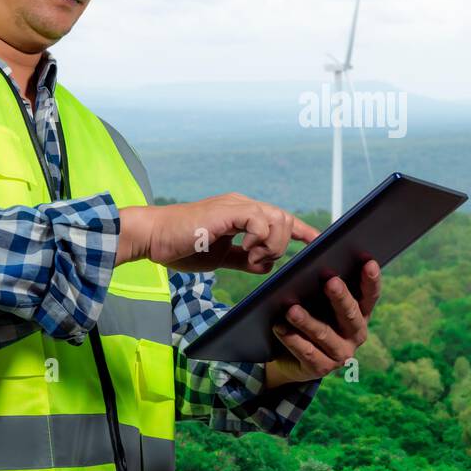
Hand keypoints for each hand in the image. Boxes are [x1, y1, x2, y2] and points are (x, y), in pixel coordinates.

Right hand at [119, 193, 318, 273]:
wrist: (152, 237)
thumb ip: (243, 259)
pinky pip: (260, 222)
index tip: (317, 243)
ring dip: (271, 245)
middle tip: (258, 262)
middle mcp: (243, 205)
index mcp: (242, 214)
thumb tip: (266, 265)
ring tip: (250, 259)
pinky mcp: (227, 211)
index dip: (301, 231)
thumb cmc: (180, 245)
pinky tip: (245, 251)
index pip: (280, 219)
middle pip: (285, 218)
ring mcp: (236, 206)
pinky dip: (259, 240)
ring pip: (278, 219)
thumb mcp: (220, 257)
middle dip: (282, 245)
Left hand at [265, 260, 381, 385]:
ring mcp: (340, 354)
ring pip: (324, 335)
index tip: (369, 262)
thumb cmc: (312, 317)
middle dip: (340, 297)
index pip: (370, 296)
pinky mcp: (321, 369)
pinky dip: (292, 339)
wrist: (293, 358)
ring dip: (307, 321)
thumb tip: (318, 252)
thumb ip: (326, 283)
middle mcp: (356, 335)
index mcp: (361, 314)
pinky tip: (279, 327)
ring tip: (292, 309)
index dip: (371, 280)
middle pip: (350, 314)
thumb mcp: (320, 300)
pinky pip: (306, 353)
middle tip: (330, 281)